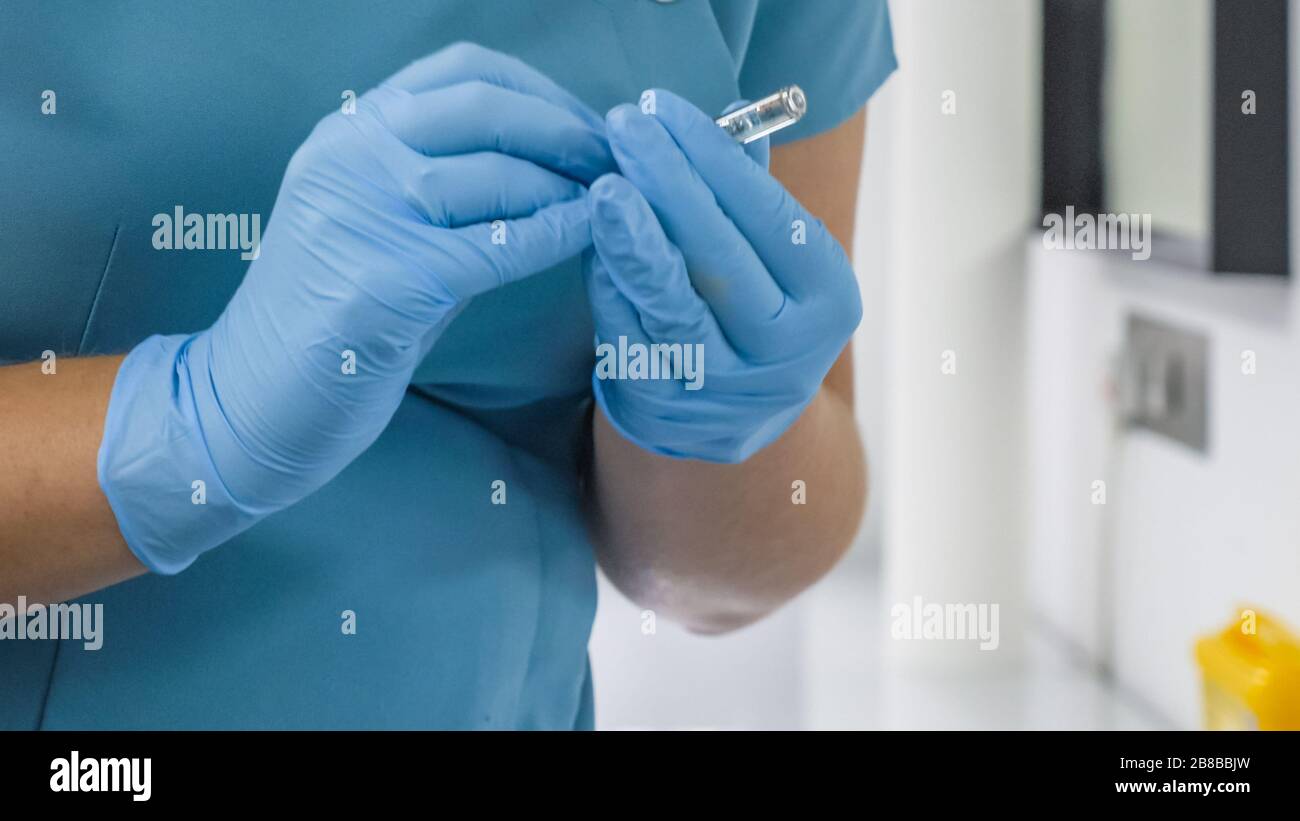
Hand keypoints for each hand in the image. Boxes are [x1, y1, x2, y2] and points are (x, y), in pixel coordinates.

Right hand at [98, 43, 613, 572]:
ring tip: (609, 204)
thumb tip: (545, 160)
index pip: (460, 70)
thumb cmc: (330, 318)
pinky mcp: (383, 283)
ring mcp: (360, 215)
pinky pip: (494, 245)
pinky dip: (553, 235)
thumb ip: (441, 181)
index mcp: (346, 133)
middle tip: (614, 162)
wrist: (249, 400)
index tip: (586, 124)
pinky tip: (588, 235)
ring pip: (493, 174)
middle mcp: (348, 158)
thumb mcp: (375, 222)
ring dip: (566, 186)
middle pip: (482, 106)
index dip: (539, 89)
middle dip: (565, 129)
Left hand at [584, 89, 861, 462]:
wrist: (731, 420)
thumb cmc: (754, 312)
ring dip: (632, 237)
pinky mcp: (666, 404)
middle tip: (625, 127)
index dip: (716, 159)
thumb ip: (750, 191)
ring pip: (671, 300)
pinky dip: (608, 283)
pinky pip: (628, 331)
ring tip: (605, 184)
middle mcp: (786, 351)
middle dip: (668, 183)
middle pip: (720, 256)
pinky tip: (592, 240)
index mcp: (828, 300)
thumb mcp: (775, 259)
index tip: (666, 109)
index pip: (771, 216)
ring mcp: (724, 385)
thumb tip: (728, 115)